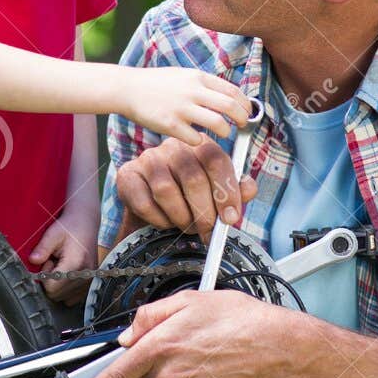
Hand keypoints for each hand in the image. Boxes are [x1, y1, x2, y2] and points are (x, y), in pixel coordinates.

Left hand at [29, 205, 96, 305]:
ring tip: (61, 266)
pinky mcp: (90, 283)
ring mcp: (89, 280)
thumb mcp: (52, 233)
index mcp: (76, 263)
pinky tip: (66, 272)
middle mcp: (85, 275)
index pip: (52, 287)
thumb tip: (32, 261)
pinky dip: (66, 288)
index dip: (45, 276)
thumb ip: (42, 248)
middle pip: (56, 294)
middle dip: (50, 281)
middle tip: (53, 262)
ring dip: (58, 285)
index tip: (47, 262)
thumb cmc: (70, 227)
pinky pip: (72, 298)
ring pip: (64, 298)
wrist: (86, 223)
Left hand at [72, 290, 296, 377]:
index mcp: (160, 345)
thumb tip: (128, 333)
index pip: (115, 376)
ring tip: (200, 359)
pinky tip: (212, 373)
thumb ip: (151, 315)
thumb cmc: (239, 319)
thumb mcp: (190, 300)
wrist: (276, 345)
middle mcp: (169, 374)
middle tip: (166, 358)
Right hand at [114, 135, 257, 241]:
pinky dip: (159, 220)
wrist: (150, 204)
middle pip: (193, 178)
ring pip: (166, 191)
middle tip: (207, 231)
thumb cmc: (188, 196)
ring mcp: (148, 159)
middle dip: (204, 213)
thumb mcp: (215, 192)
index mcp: (200, 145)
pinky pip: (145, 203)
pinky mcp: (128, 176)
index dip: (226, 191)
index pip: (216, 160)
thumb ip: (234, 190)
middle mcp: (173, 147)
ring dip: (180, 217)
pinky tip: (165, 221)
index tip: (230, 218)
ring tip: (185, 224)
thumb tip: (249, 188)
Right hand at [121, 67, 248, 147]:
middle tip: (242, 125)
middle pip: (230, 106)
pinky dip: (200, 140)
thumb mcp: (183, 75)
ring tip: (223, 133)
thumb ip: (204, 85)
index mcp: (198, 77)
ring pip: (218, 123)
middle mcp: (192, 91)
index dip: (245, 104)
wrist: (128, 88)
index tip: (247, 112)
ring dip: (226, 131)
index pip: (232, 90)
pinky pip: (196, 138)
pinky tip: (195, 138)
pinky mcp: (170, 125)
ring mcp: (181, 108)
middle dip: (242, 118)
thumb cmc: (157, 84)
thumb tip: (228, 98)